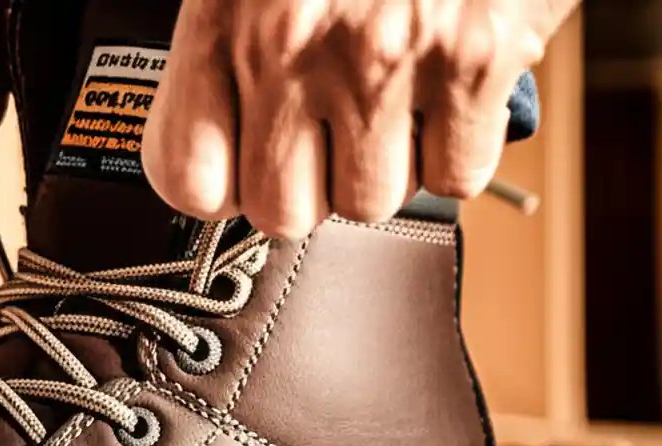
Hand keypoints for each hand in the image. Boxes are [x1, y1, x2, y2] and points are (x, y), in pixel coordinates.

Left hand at [143, 0, 577, 237]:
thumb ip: (227, 48)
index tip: (241, 169)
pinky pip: (456, 177)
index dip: (221, 186)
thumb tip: (222, 144)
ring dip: (382, 166)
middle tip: (325, 136)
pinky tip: (444, 96)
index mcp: (224, 17)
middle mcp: (293, 44)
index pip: (188, 177)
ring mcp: (384, 58)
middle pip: (280, 210)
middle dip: (306, 184)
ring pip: (368, 202)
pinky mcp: (474, 61)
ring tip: (389, 101)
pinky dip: (456, 149)